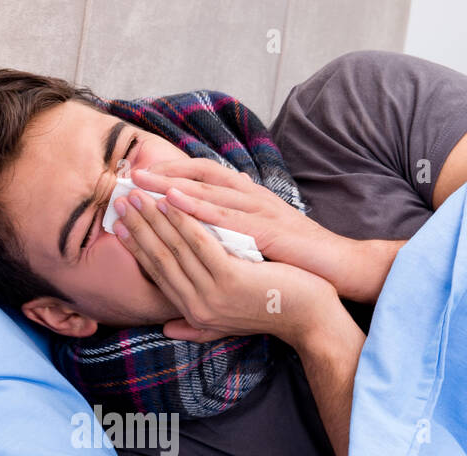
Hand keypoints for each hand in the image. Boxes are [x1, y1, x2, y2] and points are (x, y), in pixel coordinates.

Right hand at [109, 186, 346, 349]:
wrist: (309, 318)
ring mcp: (212, 294)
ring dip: (154, 215)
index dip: (136, 246)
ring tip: (139, 192)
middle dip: (137, 225)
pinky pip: (201, 243)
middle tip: (120, 199)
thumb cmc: (273, 311)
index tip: (118, 224)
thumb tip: (167, 330)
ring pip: (174, 247)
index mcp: (193, 312)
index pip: (158, 273)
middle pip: (159, 258)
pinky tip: (170, 197)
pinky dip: (184, 218)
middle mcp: (197, 307)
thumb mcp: (228, 322)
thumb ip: (197, 327)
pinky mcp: (230, 280)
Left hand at [130, 159, 399, 302]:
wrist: (338, 271)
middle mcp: (252, 197)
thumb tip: (202, 244)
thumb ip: (230, 242)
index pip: (204, 179)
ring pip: (209, 189)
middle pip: (200, 176)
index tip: (139, 180)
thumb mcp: (256, 249)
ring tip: (142, 181)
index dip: (172, 176)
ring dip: (172, 183)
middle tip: (129, 174)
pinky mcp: (268, 228)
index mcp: (248, 200)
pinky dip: (198, 206)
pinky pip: (227, 215)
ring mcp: (260, 210)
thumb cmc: (297, 263)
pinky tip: (174, 200)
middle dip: (163, 174)